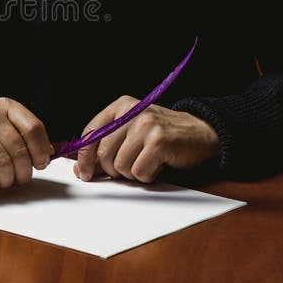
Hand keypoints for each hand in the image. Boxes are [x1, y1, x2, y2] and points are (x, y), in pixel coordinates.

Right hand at [0, 97, 51, 195]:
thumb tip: (51, 152)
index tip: (41, 164)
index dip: (41, 150)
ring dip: (7, 179)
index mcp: (6, 106)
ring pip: (1, 160)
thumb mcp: (4, 131)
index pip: (33, 127)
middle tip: (20, 180)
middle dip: (23, 171)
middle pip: (18, 147)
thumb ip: (25, 139)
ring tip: (4, 183)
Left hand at [73, 96, 220, 182]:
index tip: (84, 172)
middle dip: (113, 169)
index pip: (90, 133)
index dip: (85, 157)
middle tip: (131, 167)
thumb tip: (81, 168)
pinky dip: (148, 175)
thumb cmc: (163, 135)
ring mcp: (146, 125)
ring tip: (147, 162)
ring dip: (133, 173)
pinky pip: (139, 172)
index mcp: (121, 106)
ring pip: (121, 166)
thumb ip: (106, 148)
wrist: (201, 132)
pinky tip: (158, 164)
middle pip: (104, 153)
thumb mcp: (131, 133)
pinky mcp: (159, 142)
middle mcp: (131, 112)